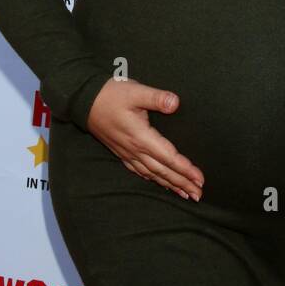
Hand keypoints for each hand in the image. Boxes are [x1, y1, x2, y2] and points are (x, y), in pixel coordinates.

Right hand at [85, 78, 204, 200]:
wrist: (84, 100)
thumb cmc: (111, 94)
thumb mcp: (135, 91)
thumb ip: (157, 97)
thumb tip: (175, 103)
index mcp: (141, 137)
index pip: (169, 157)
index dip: (185, 169)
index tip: (200, 179)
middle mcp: (135, 149)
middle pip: (163, 171)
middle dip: (182, 183)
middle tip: (199, 194)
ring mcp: (127, 152)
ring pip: (152, 174)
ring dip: (170, 185)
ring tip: (185, 194)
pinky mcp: (121, 151)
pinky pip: (140, 171)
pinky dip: (153, 180)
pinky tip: (160, 183)